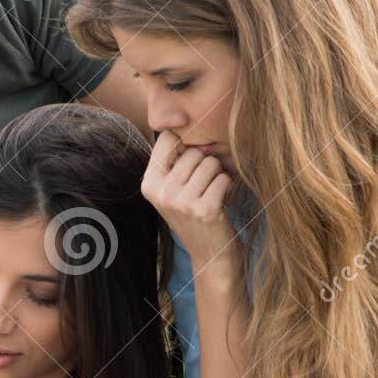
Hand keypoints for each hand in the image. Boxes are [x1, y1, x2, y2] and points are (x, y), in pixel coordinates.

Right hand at [141, 131, 238, 271]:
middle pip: (193, 151)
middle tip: (204, 188)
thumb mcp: (174, 189)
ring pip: (210, 163)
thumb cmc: (195, 215)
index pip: (167, 139)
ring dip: (218, 177)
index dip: (186, 145)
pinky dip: (228, 188)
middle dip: (206, 165)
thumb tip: (187, 122)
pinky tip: (221, 204)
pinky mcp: (204, 209)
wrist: (210, 255)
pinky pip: (223, 178)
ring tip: (212, 196)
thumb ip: (176, 159)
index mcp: (149, 184)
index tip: (191, 163)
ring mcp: (181, 202)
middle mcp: (161, 193)